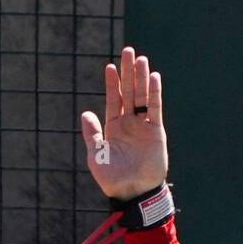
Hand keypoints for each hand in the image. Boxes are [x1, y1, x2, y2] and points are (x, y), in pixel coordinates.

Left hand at [79, 46, 167, 199]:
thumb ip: (92, 134)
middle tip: (127, 51)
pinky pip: (155, 108)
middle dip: (127, 73)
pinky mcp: (156, 131)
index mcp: (113, 128)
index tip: (109, 66)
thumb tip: (86, 113)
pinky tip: (152, 77)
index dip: (111, 83)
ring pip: (142, 96)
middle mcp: (129, 123)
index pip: (113, 100)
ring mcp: (143, 126)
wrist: (132, 192)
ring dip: (141, 78)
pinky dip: (154, 93)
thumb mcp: (96, 155)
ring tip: (139, 59)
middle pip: (128, 92)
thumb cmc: (111, 178)